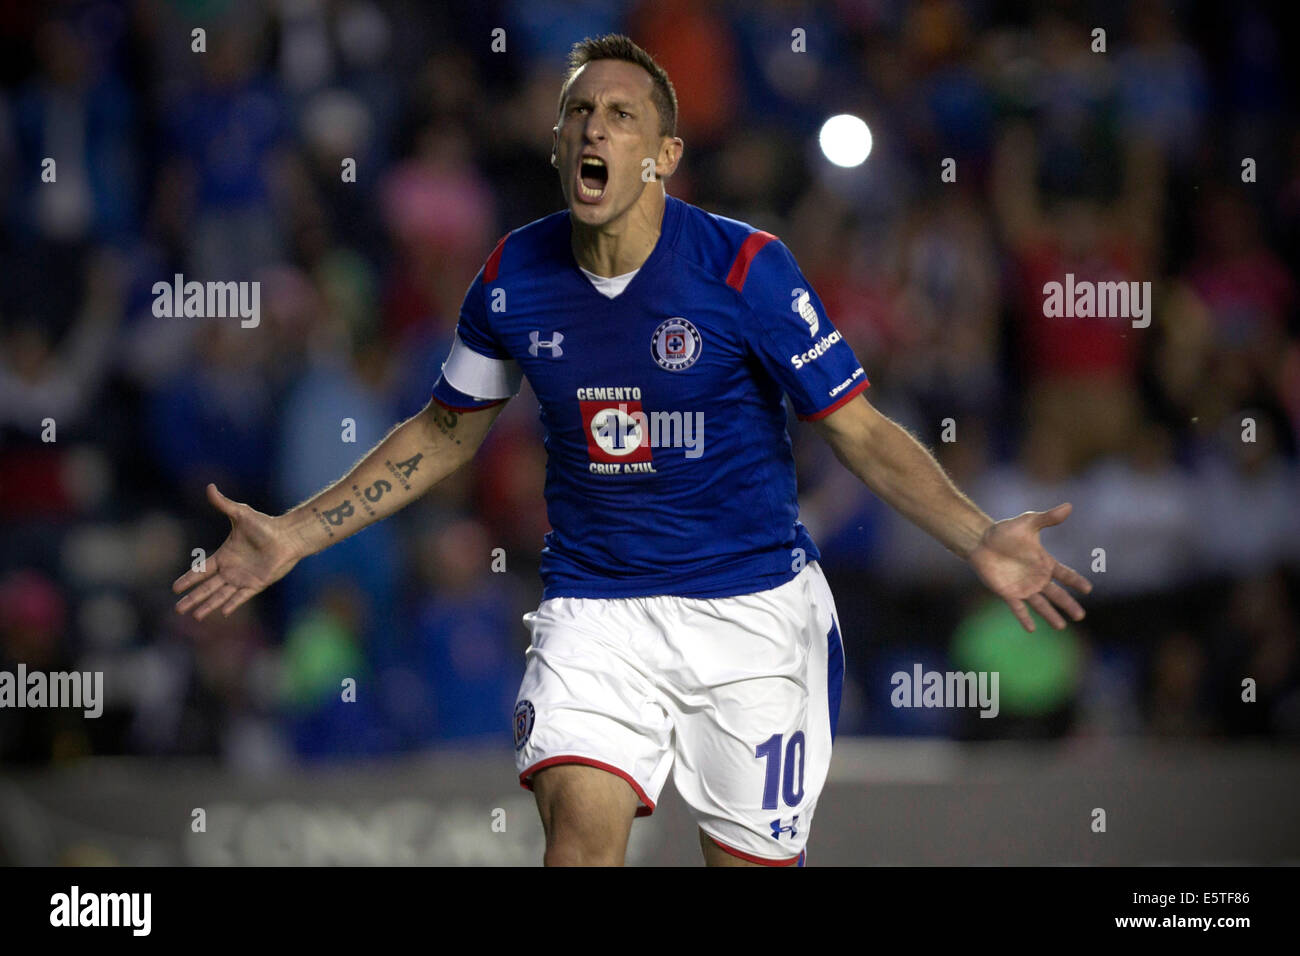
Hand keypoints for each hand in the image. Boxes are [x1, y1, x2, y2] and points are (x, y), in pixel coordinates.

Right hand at [172, 484, 302, 619]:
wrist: (288, 536)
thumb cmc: (265, 525)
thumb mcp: (240, 514)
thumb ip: (223, 504)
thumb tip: (209, 486)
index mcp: (225, 555)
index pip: (202, 570)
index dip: (189, 579)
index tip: (175, 587)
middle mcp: (232, 569)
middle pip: (208, 587)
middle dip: (193, 598)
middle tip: (178, 609)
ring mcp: (243, 578)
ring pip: (221, 595)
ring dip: (208, 605)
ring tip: (195, 616)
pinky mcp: (257, 584)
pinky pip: (241, 597)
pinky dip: (231, 604)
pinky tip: (221, 613)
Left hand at [967, 502, 1091, 632]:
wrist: (981, 541)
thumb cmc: (1005, 531)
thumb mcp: (1028, 523)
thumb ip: (1048, 518)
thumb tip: (1069, 506)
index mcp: (1044, 562)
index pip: (1064, 574)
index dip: (1075, 581)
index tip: (1088, 589)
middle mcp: (1036, 578)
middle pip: (1056, 594)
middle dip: (1068, 605)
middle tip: (1080, 616)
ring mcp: (1022, 587)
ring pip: (1040, 604)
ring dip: (1050, 616)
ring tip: (1061, 627)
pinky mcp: (1007, 592)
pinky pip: (1017, 608)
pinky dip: (1024, 617)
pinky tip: (1031, 629)